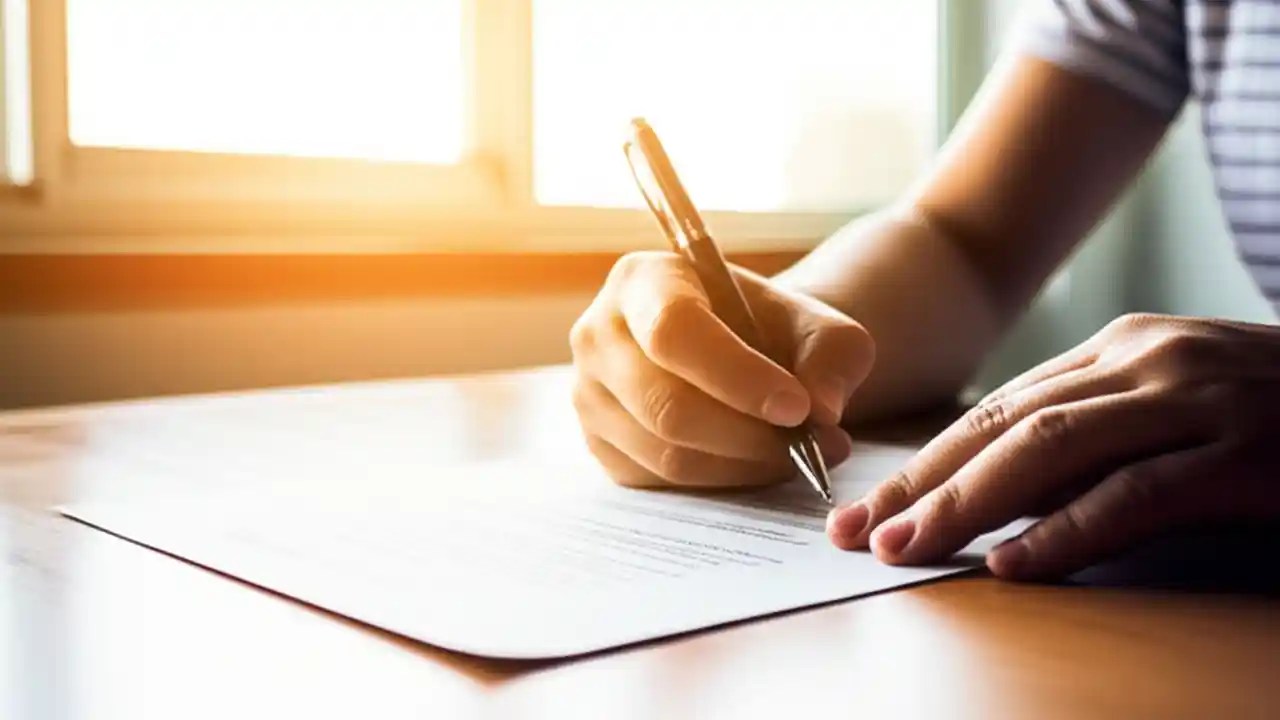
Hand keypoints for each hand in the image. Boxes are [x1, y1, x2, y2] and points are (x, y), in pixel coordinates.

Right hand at [570, 251, 874, 488]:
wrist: (735, 350)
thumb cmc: (769, 329)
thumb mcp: (815, 322)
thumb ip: (832, 356)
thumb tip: (821, 410)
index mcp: (643, 281)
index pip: (674, 332)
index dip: (736, 377)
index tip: (796, 408)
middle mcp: (599, 334)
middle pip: (665, 404)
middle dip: (749, 436)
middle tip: (811, 444)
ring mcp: (589, 394)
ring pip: (667, 453)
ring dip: (743, 464)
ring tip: (797, 455)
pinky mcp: (599, 444)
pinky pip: (661, 482)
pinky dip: (721, 481)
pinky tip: (756, 462)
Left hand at [827, 313, 1279, 579]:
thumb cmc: (1274, 415)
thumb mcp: (1172, 407)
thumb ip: (1093, 433)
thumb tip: (992, 491)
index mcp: (1122, 347)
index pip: (996, 409)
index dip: (924, 460)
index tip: (865, 506)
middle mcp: (1147, 359)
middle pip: (1005, 425)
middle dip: (922, 482)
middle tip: (857, 532)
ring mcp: (1196, 399)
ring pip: (1051, 450)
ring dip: (968, 504)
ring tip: (909, 548)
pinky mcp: (1243, 452)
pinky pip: (1135, 495)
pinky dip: (1068, 532)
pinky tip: (1015, 565)